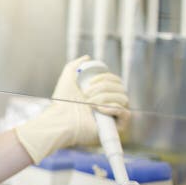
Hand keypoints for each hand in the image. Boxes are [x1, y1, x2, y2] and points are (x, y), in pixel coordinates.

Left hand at [14, 55, 129, 162]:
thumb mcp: (67, 78)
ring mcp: (113, 116)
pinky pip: (126, 113)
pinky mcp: (116, 127)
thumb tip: (87, 58)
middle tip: (87, 94)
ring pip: (124, 98)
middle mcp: (109, 104)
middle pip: (121, 88)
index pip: (115, 81)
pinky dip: (113, 108)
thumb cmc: (61, 102)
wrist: (60, 120)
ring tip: (90, 103)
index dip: (106, 78)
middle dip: (103, 87)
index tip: (90, 82)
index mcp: (101, 93)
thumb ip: (75, 65)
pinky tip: (99, 109)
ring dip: (105, 98)